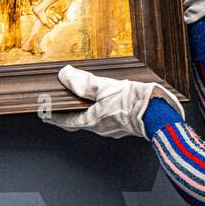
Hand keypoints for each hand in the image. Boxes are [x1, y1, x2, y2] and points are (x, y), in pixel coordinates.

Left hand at [40, 65, 184, 138]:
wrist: (159, 113)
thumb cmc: (134, 103)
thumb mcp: (105, 87)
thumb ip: (84, 82)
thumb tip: (65, 75)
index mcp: (92, 122)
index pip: (66, 122)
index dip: (54, 117)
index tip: (44, 115)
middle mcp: (102, 129)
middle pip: (80, 122)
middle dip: (70, 115)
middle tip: (62, 108)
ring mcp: (116, 129)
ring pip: (96, 121)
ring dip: (89, 113)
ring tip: (87, 101)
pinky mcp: (128, 125)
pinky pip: (110, 119)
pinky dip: (104, 111)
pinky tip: (111, 103)